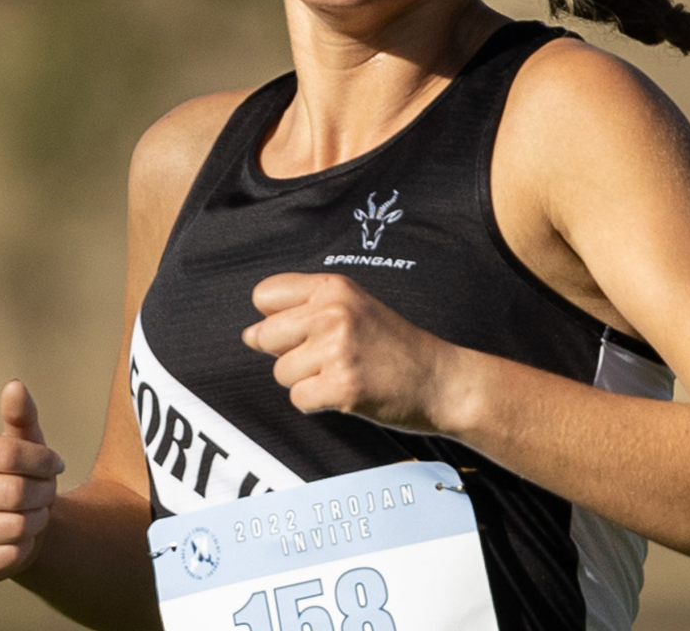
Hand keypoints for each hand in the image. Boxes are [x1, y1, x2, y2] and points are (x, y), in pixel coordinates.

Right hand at [0, 380, 66, 582]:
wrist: (19, 527)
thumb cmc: (23, 477)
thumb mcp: (28, 444)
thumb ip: (22, 415)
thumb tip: (15, 385)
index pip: (10, 453)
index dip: (44, 461)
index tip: (56, 465)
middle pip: (15, 493)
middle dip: (44, 495)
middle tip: (46, 496)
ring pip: (15, 526)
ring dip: (37, 522)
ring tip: (32, 516)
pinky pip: (7, 556)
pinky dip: (24, 549)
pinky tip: (18, 541)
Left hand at [242, 272, 471, 433]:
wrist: (441, 380)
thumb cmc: (395, 347)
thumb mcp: (356, 307)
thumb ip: (304, 311)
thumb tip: (248, 335)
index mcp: (334, 287)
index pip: (264, 295)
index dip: (275, 318)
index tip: (302, 331)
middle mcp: (333, 312)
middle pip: (264, 336)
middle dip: (288, 354)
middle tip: (329, 358)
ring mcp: (337, 349)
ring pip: (281, 373)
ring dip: (306, 381)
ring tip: (344, 373)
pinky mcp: (342, 386)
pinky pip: (298, 399)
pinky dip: (318, 403)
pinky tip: (346, 393)